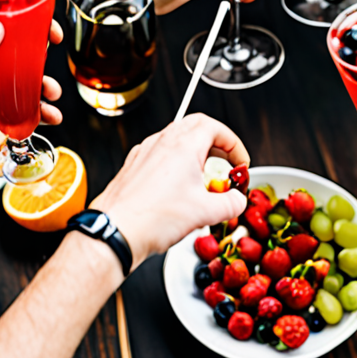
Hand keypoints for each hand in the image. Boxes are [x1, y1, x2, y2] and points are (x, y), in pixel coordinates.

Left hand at [90, 113, 248, 269]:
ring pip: (176, 139)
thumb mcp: (205, 212)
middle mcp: (162, 142)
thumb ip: (230, 204)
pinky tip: (179, 189)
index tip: (240, 163)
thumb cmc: (153, 217)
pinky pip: (160, 154)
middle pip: (196, 126)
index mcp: (183, 145)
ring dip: (195, 153)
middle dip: (216, 143)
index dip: (234, 144)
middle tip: (225, 162)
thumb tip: (236, 202)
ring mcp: (145, 152)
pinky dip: (175, 164)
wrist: (116, 231)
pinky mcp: (134, 166)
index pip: (215, 127)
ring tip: (203, 179)